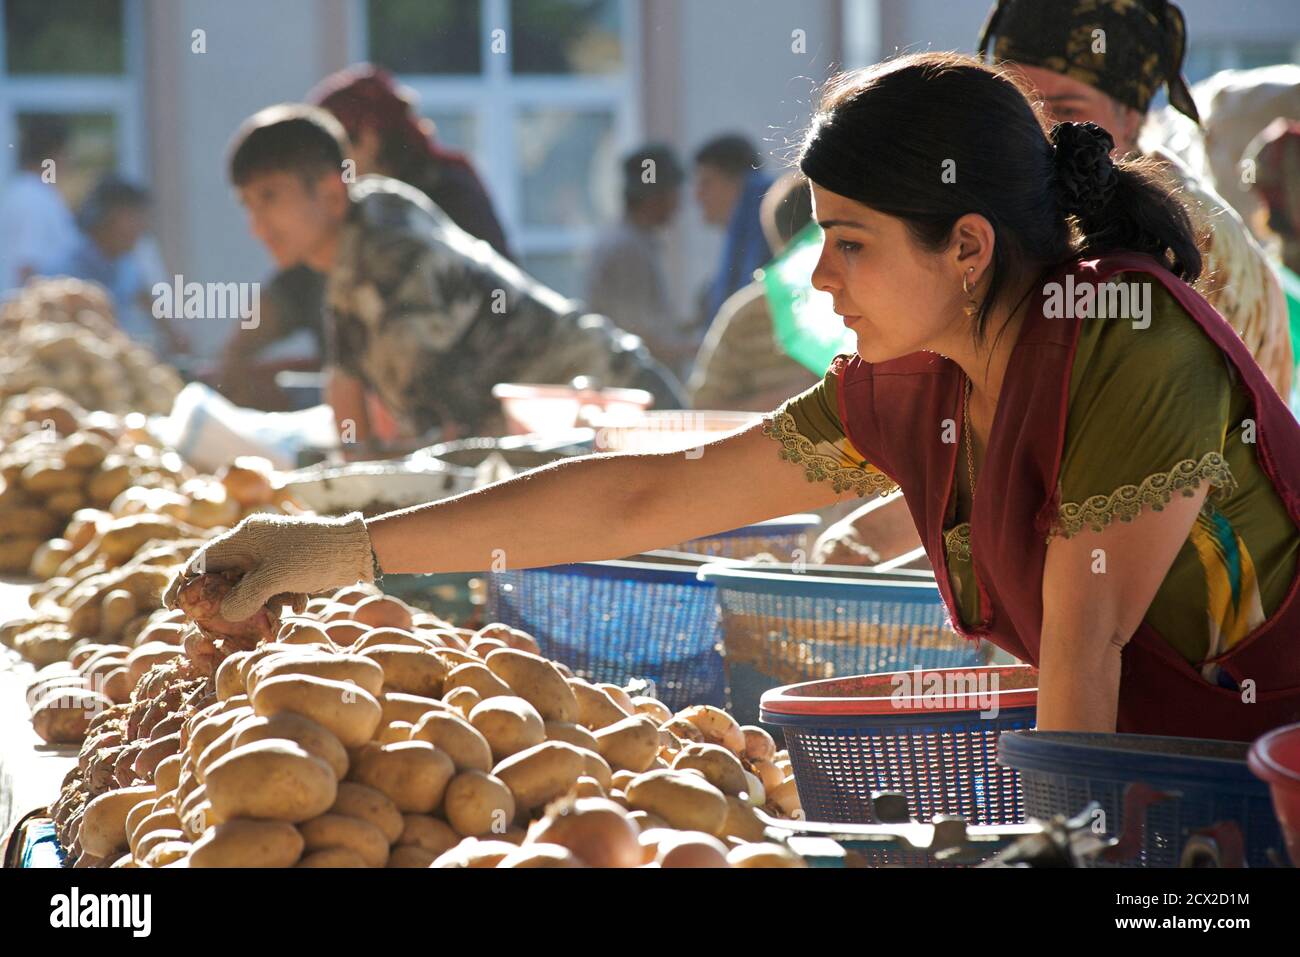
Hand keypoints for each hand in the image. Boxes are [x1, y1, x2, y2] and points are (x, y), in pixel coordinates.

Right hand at [163, 511, 374, 620]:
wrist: (358, 549)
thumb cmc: (314, 557)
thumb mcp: (275, 579)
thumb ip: (244, 598)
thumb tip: (225, 614)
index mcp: (243, 538)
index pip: (202, 561)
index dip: (184, 583)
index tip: (171, 606)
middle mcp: (254, 543)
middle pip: (226, 577)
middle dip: (229, 602)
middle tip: (226, 624)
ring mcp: (273, 554)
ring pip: (251, 586)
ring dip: (260, 605)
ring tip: (277, 614)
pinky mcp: (291, 566)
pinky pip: (273, 588)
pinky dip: (281, 599)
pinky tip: (299, 603)